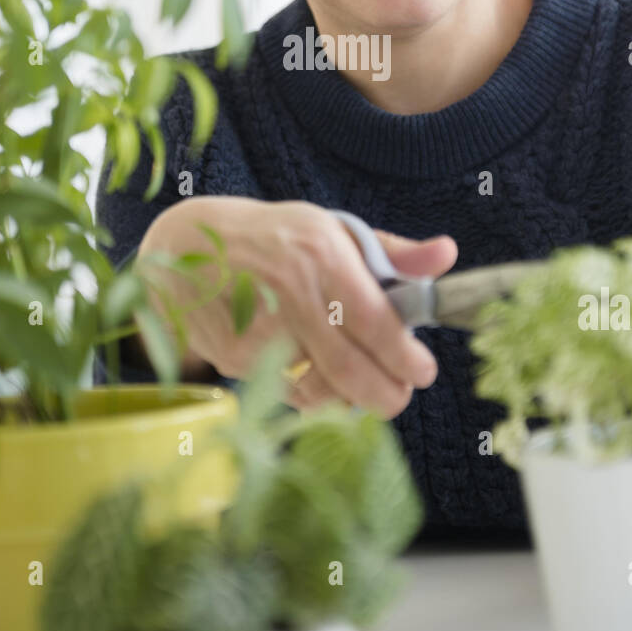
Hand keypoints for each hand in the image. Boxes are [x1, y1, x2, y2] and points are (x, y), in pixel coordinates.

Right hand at [136, 196, 456, 418]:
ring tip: (360, 390)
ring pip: (321, 391)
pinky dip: (310, 395)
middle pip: (353, 369)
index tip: (423, 371)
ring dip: (349, 401)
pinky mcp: (236, 358)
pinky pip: (288, 392)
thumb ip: (392, 251)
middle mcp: (292, 293)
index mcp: (324, 255)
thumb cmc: (273, 238)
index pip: (377, 322)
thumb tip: (447, 254)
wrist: (184, 248)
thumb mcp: (331, 229)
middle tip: (399, 395)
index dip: (407, 358)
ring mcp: (261, 330)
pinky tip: (317, 380)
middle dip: (387, 395)